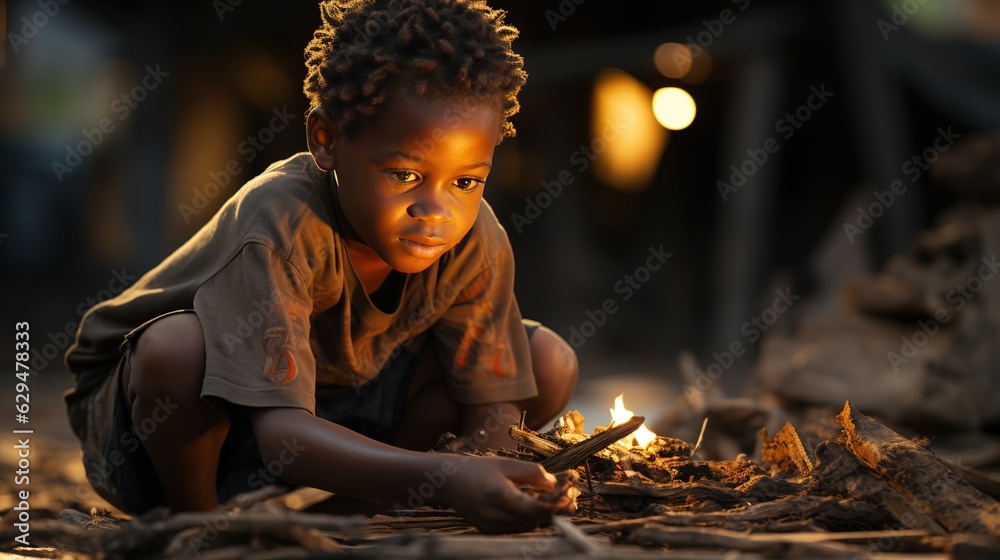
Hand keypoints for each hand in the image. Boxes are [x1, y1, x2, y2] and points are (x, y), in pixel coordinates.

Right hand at [438, 455, 569, 533]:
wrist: (448, 482)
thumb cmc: (478, 468)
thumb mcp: (506, 464)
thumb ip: (532, 473)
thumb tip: (556, 484)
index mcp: (498, 495)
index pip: (535, 508)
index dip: (556, 503)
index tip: (571, 492)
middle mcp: (493, 515)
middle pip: (534, 520)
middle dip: (555, 510)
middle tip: (572, 496)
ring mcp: (490, 526)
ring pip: (528, 527)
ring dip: (545, 516)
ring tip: (559, 500)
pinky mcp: (489, 531)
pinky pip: (518, 529)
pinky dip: (531, 519)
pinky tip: (540, 506)